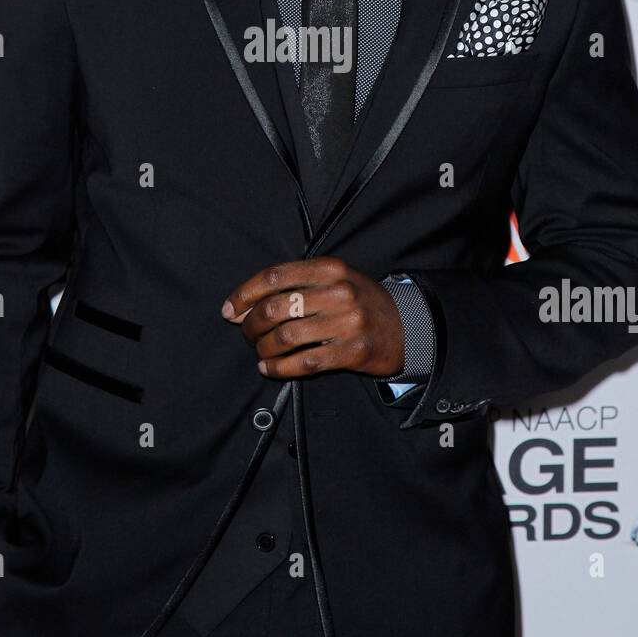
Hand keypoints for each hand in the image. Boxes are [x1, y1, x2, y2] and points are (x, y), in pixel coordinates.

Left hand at [222, 257, 404, 378]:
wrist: (408, 326)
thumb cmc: (361, 302)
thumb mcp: (335, 280)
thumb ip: (295, 285)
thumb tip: (244, 305)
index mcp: (329, 268)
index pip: (274, 276)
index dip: (245, 294)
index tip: (230, 309)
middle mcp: (338, 292)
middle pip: (275, 307)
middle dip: (251, 325)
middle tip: (247, 334)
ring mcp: (347, 322)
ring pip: (286, 336)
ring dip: (263, 348)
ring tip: (260, 351)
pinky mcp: (352, 351)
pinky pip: (304, 362)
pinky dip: (279, 368)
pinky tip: (270, 367)